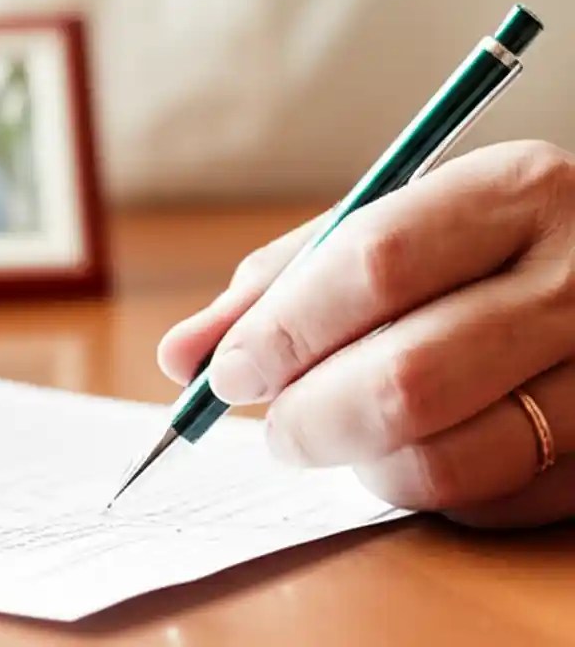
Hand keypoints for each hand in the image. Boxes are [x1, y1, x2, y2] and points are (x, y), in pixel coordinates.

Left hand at [158, 140, 574, 527]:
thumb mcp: (391, 229)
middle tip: (276, 426)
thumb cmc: (476, 251)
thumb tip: (182, 357)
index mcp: (513, 192)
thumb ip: (285, 284)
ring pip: (445, 459)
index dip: (284, 329)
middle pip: (406, 377)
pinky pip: (487, 503)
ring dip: (358, 463)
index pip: (376, 264)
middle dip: (307, 417)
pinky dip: (423, 489)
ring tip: (339, 435)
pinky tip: (412, 448)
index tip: (229, 370)